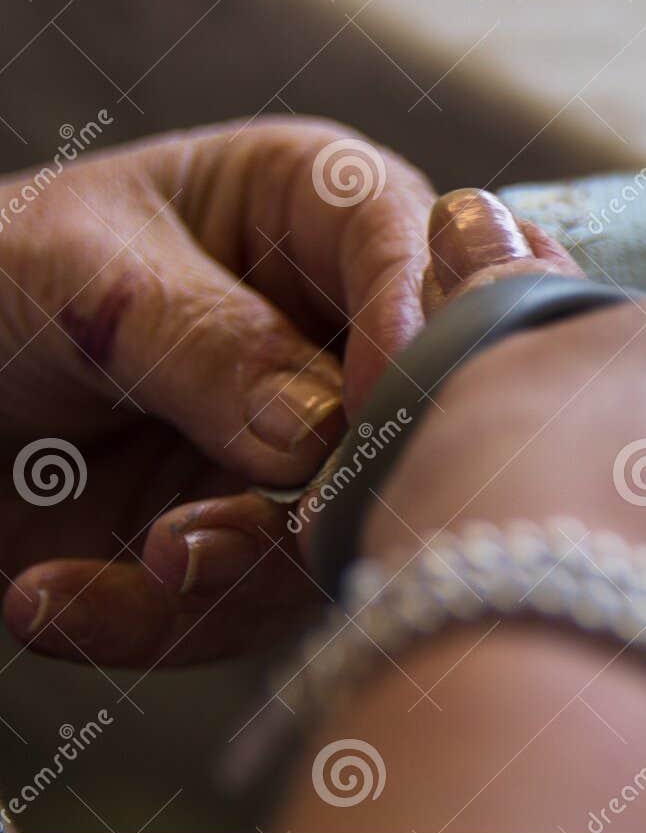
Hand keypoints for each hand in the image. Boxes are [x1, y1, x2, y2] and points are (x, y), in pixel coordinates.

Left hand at [0, 118, 438, 665]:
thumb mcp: (82, 275)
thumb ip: (206, 342)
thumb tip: (317, 433)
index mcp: (315, 211)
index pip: (406, 242)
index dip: (409, 315)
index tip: (370, 402)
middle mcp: (337, 331)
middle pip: (406, 407)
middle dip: (340, 479)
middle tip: (280, 519)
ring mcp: (305, 444)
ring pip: (338, 524)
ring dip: (247, 565)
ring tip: (153, 563)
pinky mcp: (251, 535)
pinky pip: (241, 604)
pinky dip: (154, 621)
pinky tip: (49, 599)